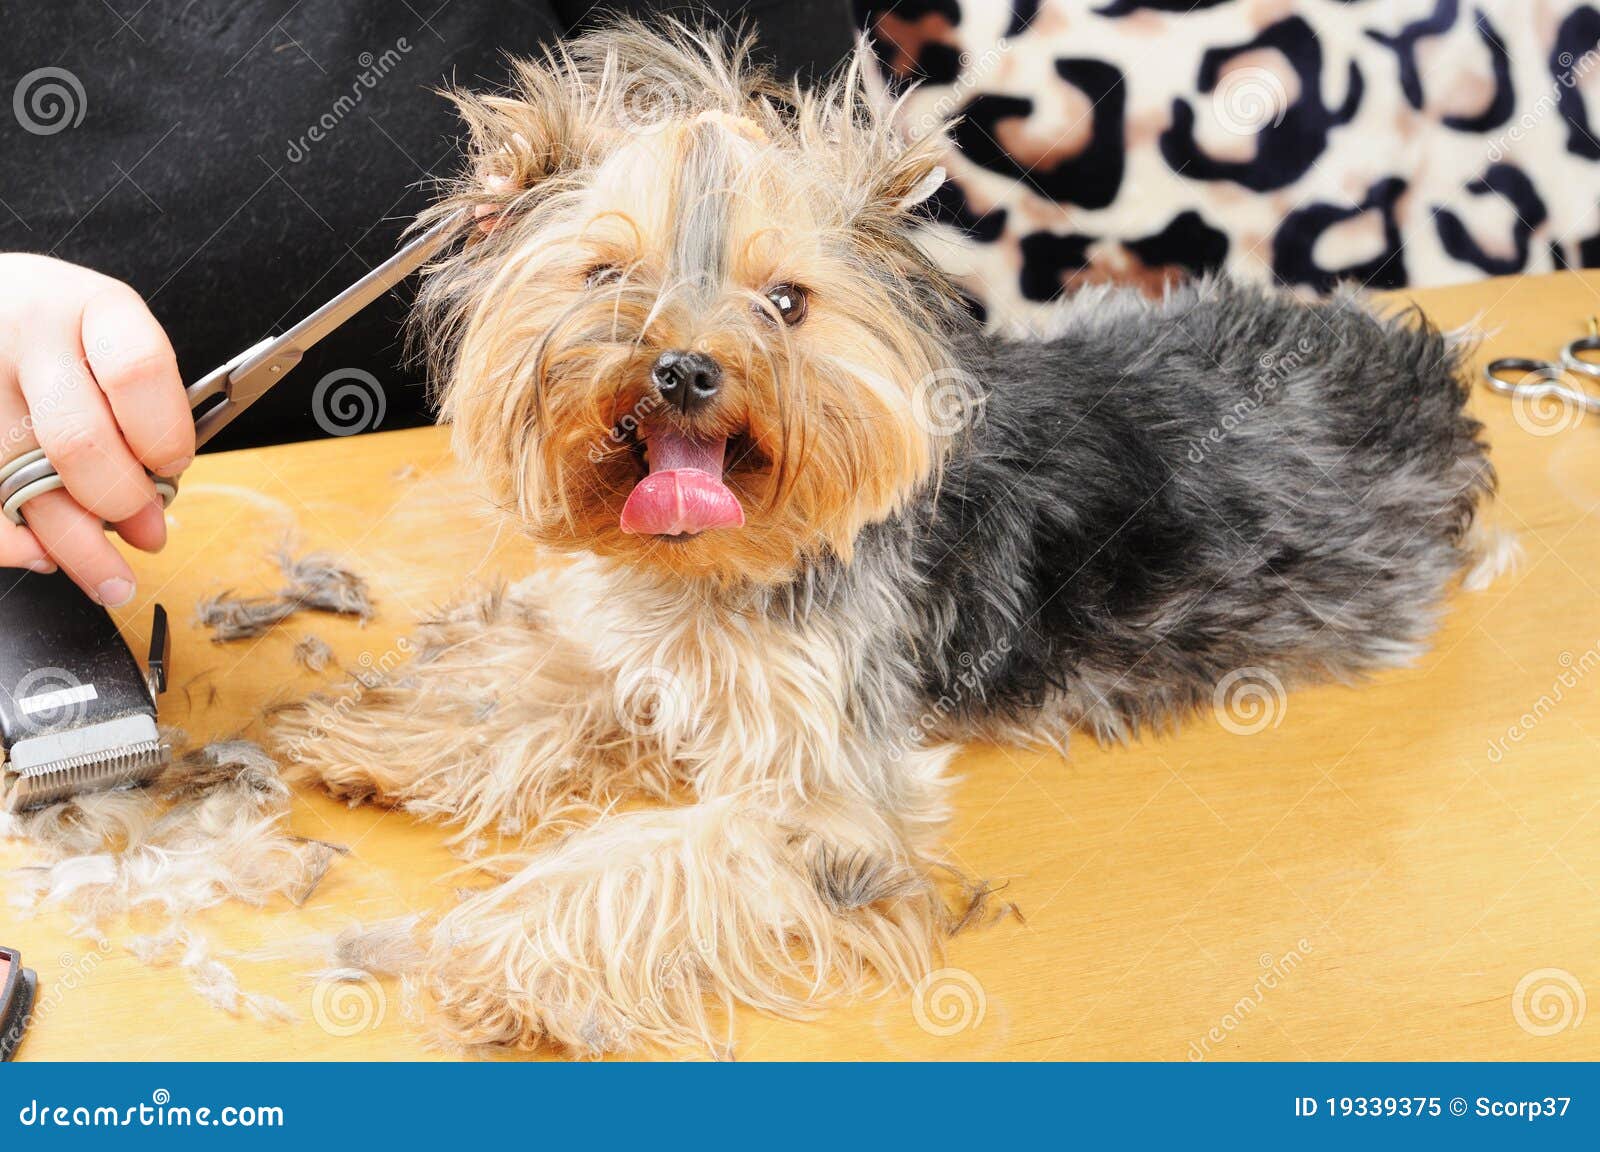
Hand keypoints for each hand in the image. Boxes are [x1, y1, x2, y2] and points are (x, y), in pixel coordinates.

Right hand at [0, 255, 192, 604]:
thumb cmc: (68, 331)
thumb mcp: (117, 342)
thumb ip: (144, 416)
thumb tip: (149, 522)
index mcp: (93, 308)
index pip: (137, 371)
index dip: (162, 434)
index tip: (172, 469)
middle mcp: (26, 336)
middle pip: (78, 439)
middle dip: (121, 503)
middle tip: (147, 532)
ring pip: (22, 483)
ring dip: (74, 547)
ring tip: (110, 579)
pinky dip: (12, 543)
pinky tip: (43, 554)